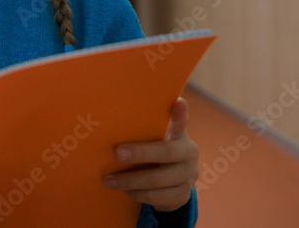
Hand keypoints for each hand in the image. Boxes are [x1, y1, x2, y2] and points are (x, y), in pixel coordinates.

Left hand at [102, 97, 198, 211]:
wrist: (172, 182)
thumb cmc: (155, 152)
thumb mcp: (152, 140)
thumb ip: (143, 131)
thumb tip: (110, 118)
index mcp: (179, 135)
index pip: (181, 122)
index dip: (180, 113)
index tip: (178, 102)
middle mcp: (189, 152)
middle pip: (165, 152)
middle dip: (140, 153)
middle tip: (116, 153)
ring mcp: (189, 175)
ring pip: (158, 180)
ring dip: (130, 181)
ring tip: (108, 181)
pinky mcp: (184, 195)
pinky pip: (158, 197)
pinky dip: (138, 194)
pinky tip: (126, 191)